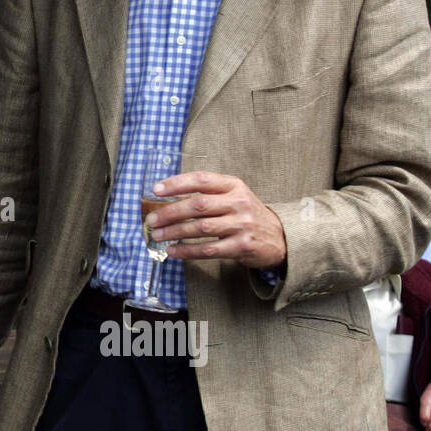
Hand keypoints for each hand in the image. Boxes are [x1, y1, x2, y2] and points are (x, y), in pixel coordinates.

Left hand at [146, 170, 287, 269]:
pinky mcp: (242, 246)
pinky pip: (208, 249)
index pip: (201, 180)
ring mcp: (242, 225)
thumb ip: (207, 194)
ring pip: (201, 228)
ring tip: (157, 235)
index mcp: (233, 186)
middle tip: (151, 219)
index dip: (176, 184)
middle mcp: (238, 203)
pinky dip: (187, 251)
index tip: (156, 190)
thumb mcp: (233, 196)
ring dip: (175, 232)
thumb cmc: (246, 214)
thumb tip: (167, 198)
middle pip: (198, 205)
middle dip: (170, 212)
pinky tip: (173, 250)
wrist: (279, 237)